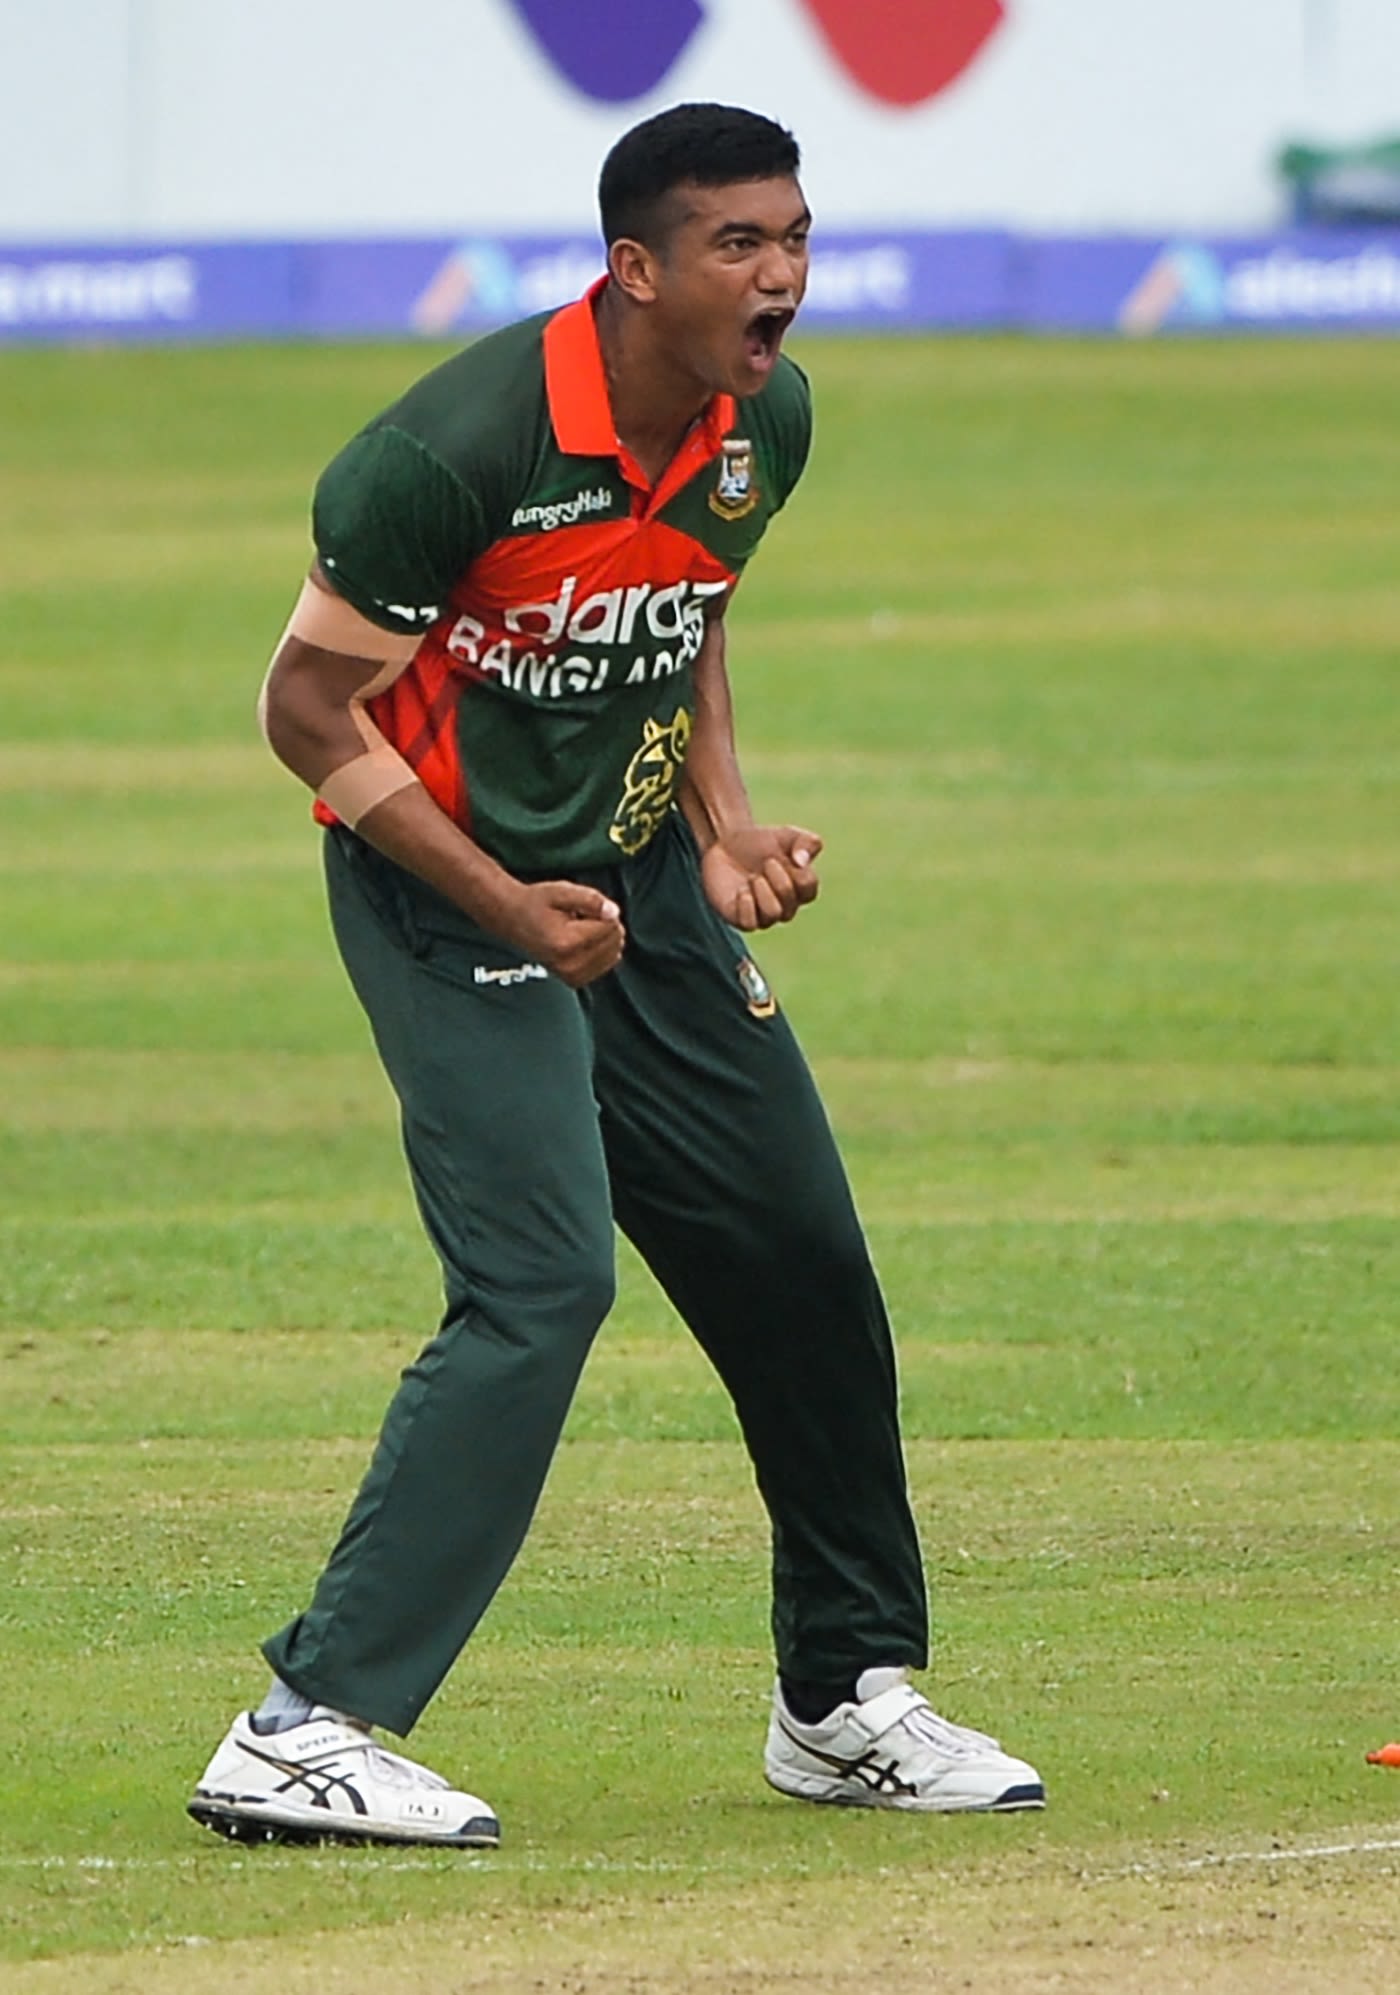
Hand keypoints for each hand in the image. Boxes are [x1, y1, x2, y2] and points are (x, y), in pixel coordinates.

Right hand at [500, 881, 625, 987]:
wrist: (512, 920)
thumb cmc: (535, 903)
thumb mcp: (562, 891)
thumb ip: (591, 900)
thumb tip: (614, 912)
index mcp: (566, 943)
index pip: (610, 926)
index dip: (603, 910)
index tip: (583, 906)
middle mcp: (570, 965)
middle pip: (614, 941)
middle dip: (604, 924)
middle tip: (579, 917)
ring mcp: (572, 976)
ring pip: (614, 953)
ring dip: (602, 938)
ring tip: (577, 929)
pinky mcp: (574, 981)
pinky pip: (606, 964)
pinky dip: (600, 950)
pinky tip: (580, 942)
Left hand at [700, 825, 821, 930]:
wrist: (725, 844)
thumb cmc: (762, 842)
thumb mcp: (789, 835)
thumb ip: (807, 843)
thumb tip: (801, 861)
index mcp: (800, 889)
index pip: (809, 888)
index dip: (796, 871)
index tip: (782, 855)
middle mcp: (785, 907)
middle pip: (790, 903)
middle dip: (776, 877)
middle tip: (766, 862)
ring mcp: (763, 916)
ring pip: (772, 914)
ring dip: (761, 890)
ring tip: (752, 877)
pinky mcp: (740, 919)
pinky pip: (749, 924)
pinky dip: (746, 904)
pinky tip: (741, 890)